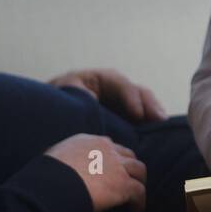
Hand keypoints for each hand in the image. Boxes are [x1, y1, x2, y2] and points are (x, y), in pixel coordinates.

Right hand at [45, 133, 146, 211]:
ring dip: (138, 181)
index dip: (112, 157)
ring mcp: (117, 166)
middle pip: (127, 155)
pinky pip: (139, 191)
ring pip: (138, 170)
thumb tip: (60, 165)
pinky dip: (139, 201)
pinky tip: (136, 210)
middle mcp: (106, 149)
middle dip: (129, 166)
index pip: (107, 145)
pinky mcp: (123, 184)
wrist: (52, 186)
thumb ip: (63, 158)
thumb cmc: (46, 176)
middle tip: (128, 178)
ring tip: (136, 193)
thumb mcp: (53, 158)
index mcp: (88, 141)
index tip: (111, 166)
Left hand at [47, 68, 166, 122]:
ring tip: (162, 125)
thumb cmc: (56, 103)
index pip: (121, 84)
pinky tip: (157, 133)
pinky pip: (140, 116)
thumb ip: (81, 99)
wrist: (48, 116)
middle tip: (159, 119)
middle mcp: (114, 88)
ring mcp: (121, 101)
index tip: (138, 114)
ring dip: (153, 113)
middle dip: (149, 104)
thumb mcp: (66, 96)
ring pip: (143, 103)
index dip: (131, 97)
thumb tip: (96, 105)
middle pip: (137, 92)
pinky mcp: (123, 115)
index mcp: (99, 79)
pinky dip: (149, 123)